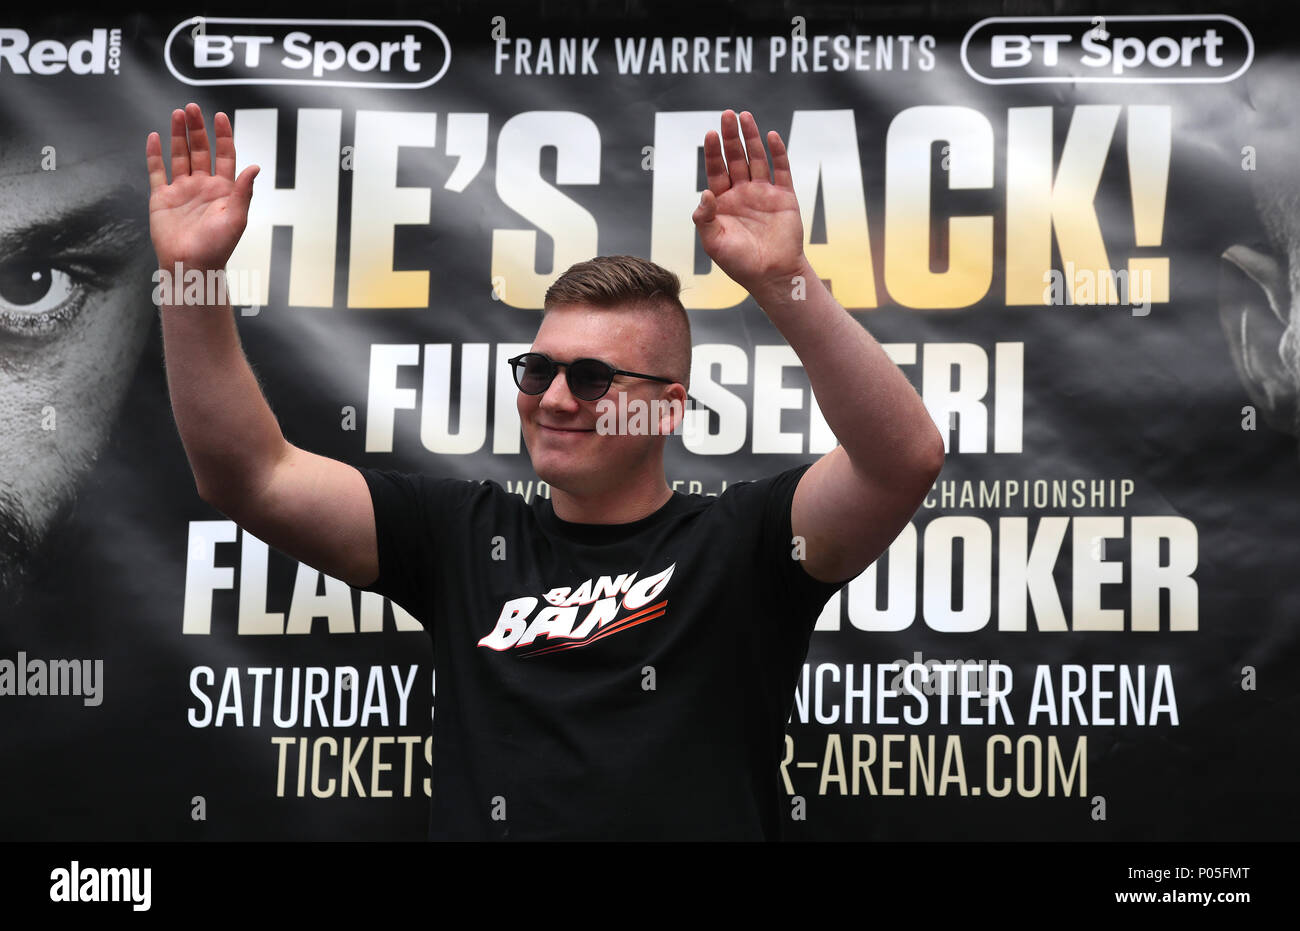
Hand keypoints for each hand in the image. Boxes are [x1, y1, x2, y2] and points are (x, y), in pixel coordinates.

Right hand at [146, 103, 258, 271]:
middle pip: (200, 150)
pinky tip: (154, 137)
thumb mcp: (236, 219)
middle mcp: (203, 187)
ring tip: (177, 114)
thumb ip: (244, 192)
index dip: (223, 136)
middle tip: (193, 108)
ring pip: (180, 156)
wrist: (191, 265)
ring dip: (178, 135)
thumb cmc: (217, 248)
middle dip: (197, 129)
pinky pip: (157, 171)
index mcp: (223, 190)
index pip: (225, 156)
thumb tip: (255, 168)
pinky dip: (154, 155)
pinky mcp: (161, 198)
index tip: (220, 117)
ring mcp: (182, 190)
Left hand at [692, 109, 805, 298]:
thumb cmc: (739, 262)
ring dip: (751, 138)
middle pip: (735, 158)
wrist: (771, 275)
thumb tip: (704, 192)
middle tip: (727, 115)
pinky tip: (771, 136)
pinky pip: (781, 170)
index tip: (710, 134)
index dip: (713, 152)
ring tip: (745, 117)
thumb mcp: (713, 242)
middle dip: (731, 137)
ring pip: (756, 158)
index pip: (716, 170)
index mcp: (723, 202)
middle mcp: (742, 193)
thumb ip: (704, 217)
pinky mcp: (784, 197)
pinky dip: (777, 153)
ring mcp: (764, 193)